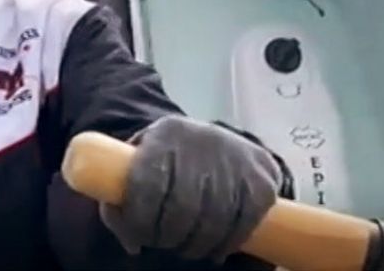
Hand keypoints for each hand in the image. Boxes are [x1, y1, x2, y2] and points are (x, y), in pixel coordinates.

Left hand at [99, 115, 280, 262]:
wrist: (219, 142)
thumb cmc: (169, 160)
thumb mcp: (140, 164)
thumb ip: (122, 200)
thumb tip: (131, 244)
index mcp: (165, 134)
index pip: (147, 183)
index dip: (139, 219)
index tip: (137, 236)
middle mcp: (202, 140)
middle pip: (182, 207)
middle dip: (168, 237)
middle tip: (163, 245)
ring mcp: (236, 158)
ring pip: (214, 220)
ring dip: (197, 245)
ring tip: (186, 248)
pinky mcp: (262, 178)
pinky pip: (245, 223)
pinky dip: (228, 244)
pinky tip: (215, 249)